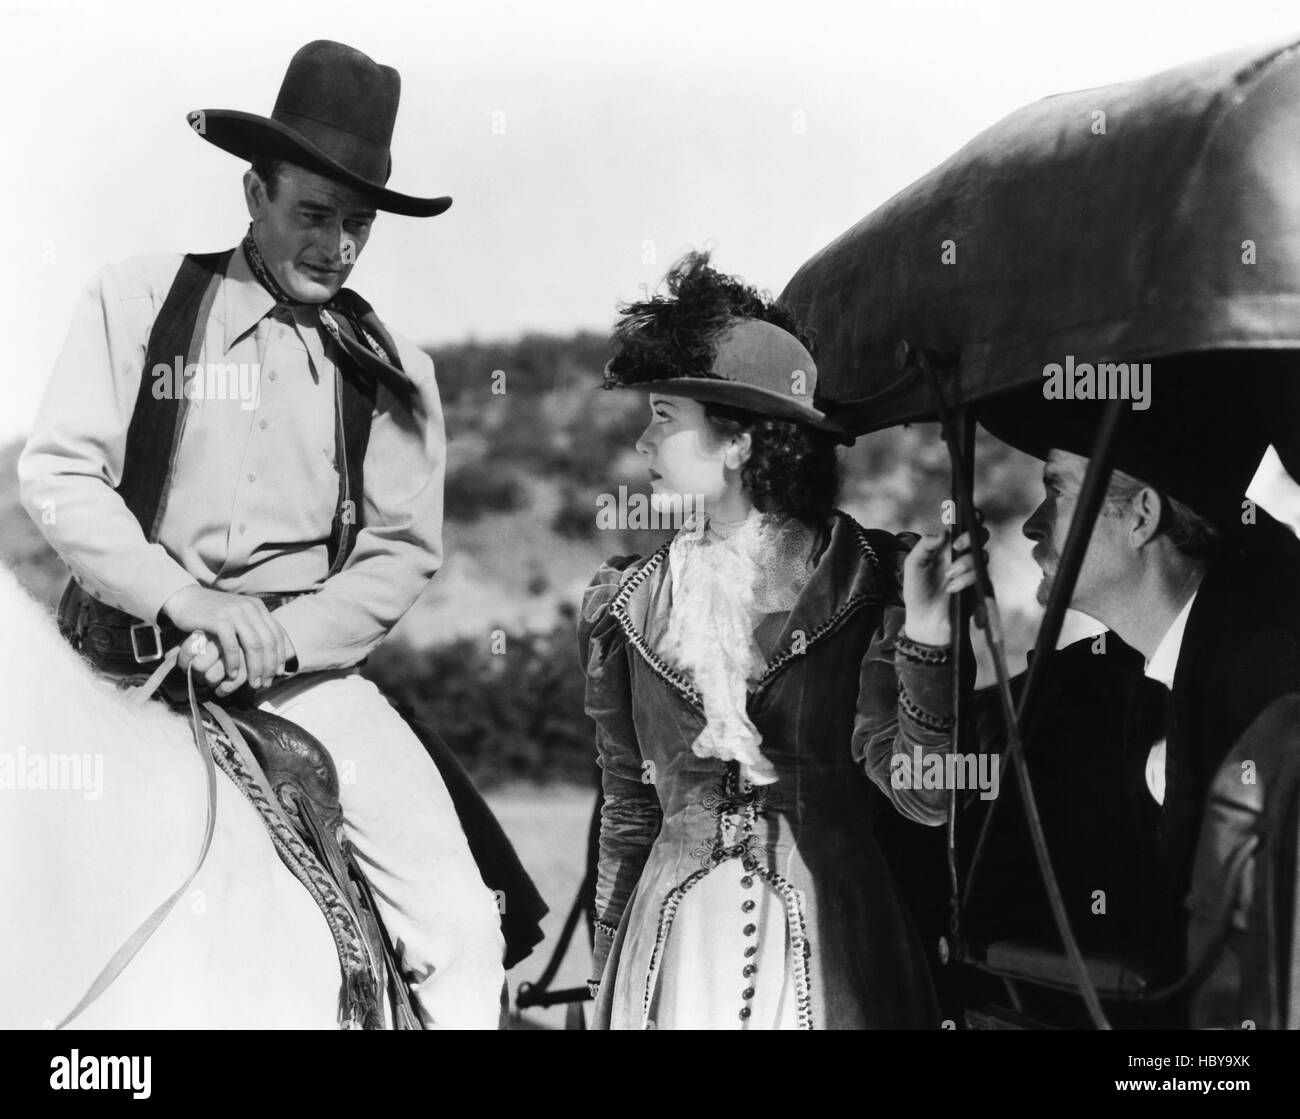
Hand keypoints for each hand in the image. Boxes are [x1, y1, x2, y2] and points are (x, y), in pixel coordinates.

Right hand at [162, 586, 289, 694]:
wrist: (185, 598)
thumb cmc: (212, 612)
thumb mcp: (238, 615)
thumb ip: (253, 627)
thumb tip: (270, 650)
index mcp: (258, 607)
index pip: (277, 634)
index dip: (280, 655)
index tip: (278, 673)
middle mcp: (250, 608)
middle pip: (268, 642)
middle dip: (269, 666)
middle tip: (266, 683)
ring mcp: (235, 613)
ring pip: (253, 645)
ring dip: (255, 667)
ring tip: (253, 683)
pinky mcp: (219, 620)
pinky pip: (232, 645)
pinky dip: (234, 662)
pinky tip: (233, 674)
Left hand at [902, 519, 989, 647]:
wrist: (925, 621)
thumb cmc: (917, 592)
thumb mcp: (913, 565)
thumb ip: (924, 546)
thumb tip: (944, 532)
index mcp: (946, 546)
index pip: (963, 525)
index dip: (970, 516)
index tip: (966, 516)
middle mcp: (962, 554)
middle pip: (980, 535)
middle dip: (970, 537)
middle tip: (955, 547)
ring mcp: (972, 570)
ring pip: (981, 555)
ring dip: (964, 563)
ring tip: (948, 576)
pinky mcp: (978, 585)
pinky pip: (980, 575)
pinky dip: (965, 580)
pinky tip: (952, 588)